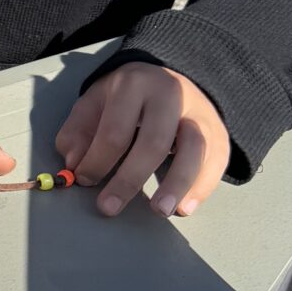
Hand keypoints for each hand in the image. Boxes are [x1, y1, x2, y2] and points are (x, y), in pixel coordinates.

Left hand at [56, 64, 229, 216]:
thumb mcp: (95, 103)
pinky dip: (202, 187)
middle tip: (110, 207)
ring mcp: (200, 113)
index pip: (115, 130)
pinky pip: (216, 161)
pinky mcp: (218, 132)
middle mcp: (171, 95)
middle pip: (154, 142)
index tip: (84, 181)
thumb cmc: (126, 99)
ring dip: (178, 184)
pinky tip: (183, 208)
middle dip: (130, 179)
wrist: (167, 79)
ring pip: (195, 149)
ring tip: (161, 211)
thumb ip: (78, 131)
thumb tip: (72, 163)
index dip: (97, 161)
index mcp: (134, 84)